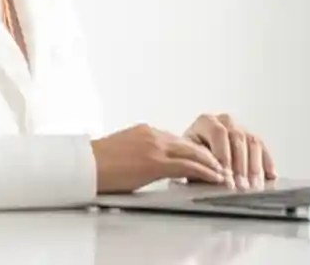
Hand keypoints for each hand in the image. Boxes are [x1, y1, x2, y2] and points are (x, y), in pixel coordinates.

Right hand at [90, 124, 229, 193]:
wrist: (85, 165)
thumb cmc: (96, 164)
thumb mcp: (121, 152)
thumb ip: (139, 153)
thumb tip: (146, 166)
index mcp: (144, 132)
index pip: (176, 140)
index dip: (193, 151)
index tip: (204, 159)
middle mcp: (152, 135)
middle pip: (189, 144)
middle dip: (208, 155)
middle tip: (222, 165)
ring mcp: (155, 147)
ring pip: (193, 152)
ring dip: (212, 164)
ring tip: (224, 174)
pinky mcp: (155, 162)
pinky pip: (187, 165)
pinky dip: (205, 171)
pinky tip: (214, 178)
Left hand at [183, 113, 276, 188]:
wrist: (194, 156)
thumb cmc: (190, 158)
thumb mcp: (189, 158)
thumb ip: (201, 163)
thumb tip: (215, 174)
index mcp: (206, 121)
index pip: (218, 133)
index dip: (223, 155)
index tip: (226, 176)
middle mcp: (225, 121)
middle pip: (238, 138)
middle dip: (240, 166)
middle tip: (240, 186)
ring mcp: (240, 128)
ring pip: (253, 143)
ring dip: (254, 167)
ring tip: (253, 186)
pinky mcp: (251, 139)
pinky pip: (263, 149)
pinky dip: (267, 163)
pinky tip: (270, 177)